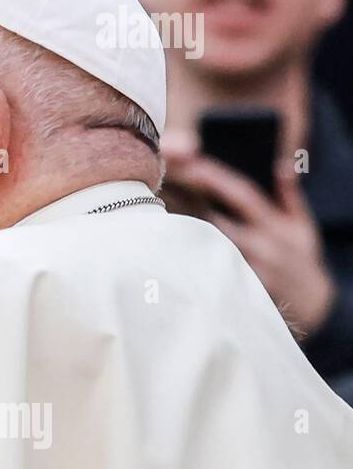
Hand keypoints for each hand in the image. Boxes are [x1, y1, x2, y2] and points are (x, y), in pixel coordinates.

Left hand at [164, 150, 335, 334]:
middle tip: (160, 184)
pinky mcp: (239, 292)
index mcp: (274, 224)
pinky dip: (189, 262)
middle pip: (217, 219)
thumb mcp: (303, 226)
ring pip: (208, 248)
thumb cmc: (301, 259)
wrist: (314, 306)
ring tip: (153, 214)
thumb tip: (284, 165)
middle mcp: (261, 246)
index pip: (243, 195)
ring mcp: (249, 270)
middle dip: (188, 201)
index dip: (215, 178)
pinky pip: (209, 274)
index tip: (189, 162)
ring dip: (182, 231)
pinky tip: (164, 252)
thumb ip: (290, 195)